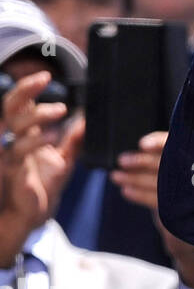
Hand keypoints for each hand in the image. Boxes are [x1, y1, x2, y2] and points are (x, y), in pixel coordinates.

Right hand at [0, 72, 83, 257]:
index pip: (20, 104)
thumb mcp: (64, 158)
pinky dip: (34, 142)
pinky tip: (51, 137)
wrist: (34, 213)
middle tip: (43, 79)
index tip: (44, 76)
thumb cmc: (45, 184)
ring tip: (61, 110)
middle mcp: (13, 140)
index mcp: (24, 134)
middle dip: (24, 91)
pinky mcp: (12, 172)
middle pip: (10, 109)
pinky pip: (18, 154)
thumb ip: (73, 139)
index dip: (27, 88)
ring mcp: (10, 155)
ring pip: (15, 128)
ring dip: (37, 116)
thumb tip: (88, 120)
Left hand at [114, 131, 193, 288]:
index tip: (142, 144)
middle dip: (141, 162)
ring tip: (115, 176)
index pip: (180, 147)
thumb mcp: (181, 174)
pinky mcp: (182, 214)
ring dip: (134, 178)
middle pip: (168, 165)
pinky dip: (140, 195)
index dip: (159, 143)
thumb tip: (136, 148)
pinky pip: (157, 202)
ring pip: (160, 183)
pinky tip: (126, 191)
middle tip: (122, 160)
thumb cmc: (186, 196)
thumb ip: (165, 160)